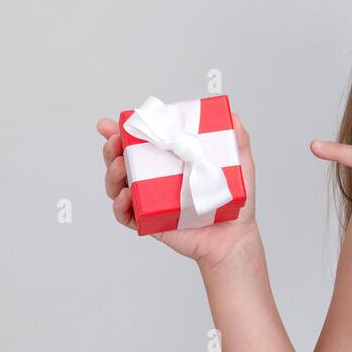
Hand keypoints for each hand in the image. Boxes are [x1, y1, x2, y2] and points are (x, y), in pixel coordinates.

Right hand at [97, 112, 259, 269]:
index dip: (124, 131)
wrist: (234, 236)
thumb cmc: (234, 202)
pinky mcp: (149, 222)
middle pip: (122, 160)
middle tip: (115, 140)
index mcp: (170, 162)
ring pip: (117, 185)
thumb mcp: (240, 165)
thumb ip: (237, 139)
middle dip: (112, 148)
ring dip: (112, 173)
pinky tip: (125, 194)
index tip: (115, 122)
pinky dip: (119, 205)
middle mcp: (154, 180)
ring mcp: (150, 201)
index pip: (142, 142)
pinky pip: (126, 214)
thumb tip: (231, 115)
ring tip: (120, 164)